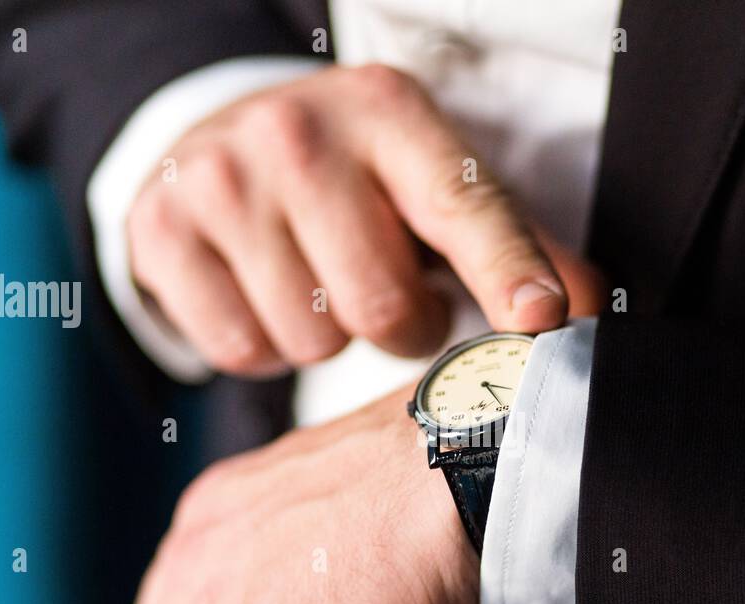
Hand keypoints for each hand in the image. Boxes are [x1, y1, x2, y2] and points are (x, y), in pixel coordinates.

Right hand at [127, 63, 604, 374]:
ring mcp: (219, 178)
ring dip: (328, 339)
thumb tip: (584, 311)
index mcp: (388, 113)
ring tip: (319, 284)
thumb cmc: (352, 179)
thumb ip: (510, 246)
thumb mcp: (430, 183)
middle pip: (381, 306)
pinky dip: (265, 346)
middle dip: (398, 326)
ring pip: (311, 341)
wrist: (218, 140)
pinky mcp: (160, 229)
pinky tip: (266, 295)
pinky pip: (241, 350)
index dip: (506, 270)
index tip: (538, 319)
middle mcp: (298, 133)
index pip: (461, 204)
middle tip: (385, 293)